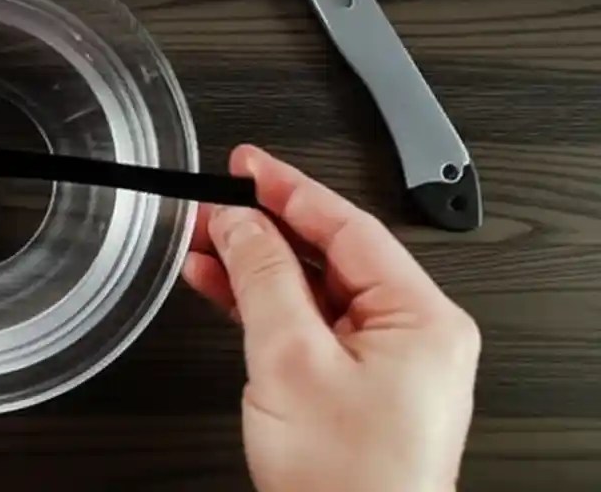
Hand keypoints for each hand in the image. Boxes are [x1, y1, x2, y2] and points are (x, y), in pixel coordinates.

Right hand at [182, 145, 479, 491]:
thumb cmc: (347, 483)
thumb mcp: (291, 361)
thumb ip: (264, 278)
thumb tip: (241, 222)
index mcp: (423, 318)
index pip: (349, 227)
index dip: (289, 189)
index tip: (246, 165)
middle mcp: (415, 335)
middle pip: (331, 256)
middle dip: (264, 229)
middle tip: (212, 205)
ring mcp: (389, 362)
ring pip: (316, 290)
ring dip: (257, 267)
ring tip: (201, 245)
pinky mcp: (360, 386)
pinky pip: (313, 326)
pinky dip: (267, 307)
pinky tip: (224, 289)